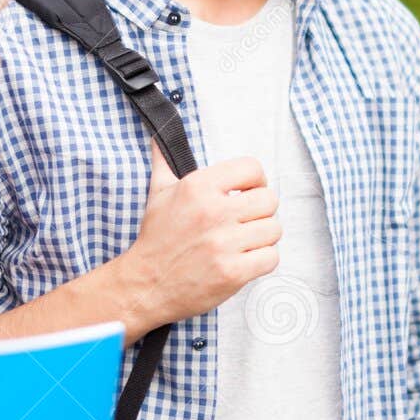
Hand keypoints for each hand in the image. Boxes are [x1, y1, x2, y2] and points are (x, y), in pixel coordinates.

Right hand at [111, 143, 280, 334]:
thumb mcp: (158, 193)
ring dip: (263, 237)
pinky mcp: (233, 272)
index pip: (252, 168)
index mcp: (198, 186)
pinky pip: (271, 258)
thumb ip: (165, 161)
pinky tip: (245, 259)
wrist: (145, 285)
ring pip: (274, 229)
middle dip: (261, 211)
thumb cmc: (156, 238)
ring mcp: (224, 244)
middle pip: (269, 200)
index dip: (256, 180)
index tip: (248, 191)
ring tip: (244, 241)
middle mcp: (213, 212)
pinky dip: (263, 260)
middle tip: (245, 220)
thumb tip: (159, 135)